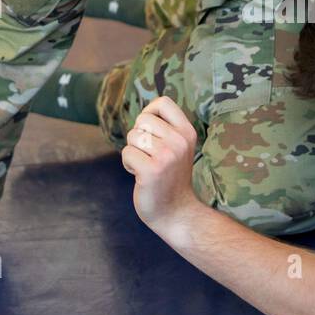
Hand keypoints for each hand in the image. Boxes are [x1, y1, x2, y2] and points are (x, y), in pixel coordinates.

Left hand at [120, 96, 199, 229]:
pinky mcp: (152, 170)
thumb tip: (144, 113)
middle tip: (149, 155)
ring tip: (146, 166)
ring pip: (133, 137)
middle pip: (143, 120)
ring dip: (133, 152)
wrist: (176, 212)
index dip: (149, 114)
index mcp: (187, 132)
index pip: (162, 103)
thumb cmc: (170, 177)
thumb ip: (165, 128)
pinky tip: (140, 175)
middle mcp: (180, 141)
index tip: (151, 133)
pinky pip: (127, 153)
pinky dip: (129, 164)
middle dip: (138, 137)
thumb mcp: (176, 147)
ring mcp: (167, 156)